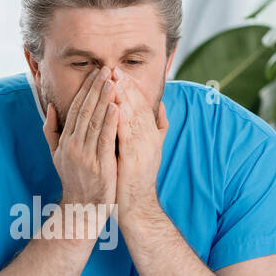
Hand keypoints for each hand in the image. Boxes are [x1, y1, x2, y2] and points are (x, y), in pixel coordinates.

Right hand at [43, 67, 118, 208]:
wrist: (82, 207)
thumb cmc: (74, 179)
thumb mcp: (57, 154)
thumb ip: (52, 130)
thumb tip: (50, 106)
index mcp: (65, 140)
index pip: (75, 108)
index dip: (85, 89)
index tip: (96, 73)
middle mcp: (73, 145)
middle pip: (85, 111)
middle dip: (96, 88)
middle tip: (106, 69)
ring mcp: (86, 155)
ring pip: (95, 121)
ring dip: (104, 100)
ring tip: (112, 81)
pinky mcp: (99, 165)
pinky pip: (105, 139)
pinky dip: (110, 122)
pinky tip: (117, 107)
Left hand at [112, 66, 167, 223]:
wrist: (138, 207)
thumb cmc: (137, 179)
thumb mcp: (150, 150)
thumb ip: (157, 128)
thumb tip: (162, 106)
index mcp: (151, 135)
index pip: (141, 105)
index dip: (130, 87)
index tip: (118, 71)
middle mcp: (149, 139)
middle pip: (138, 107)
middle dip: (125, 86)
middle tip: (113, 68)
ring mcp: (143, 149)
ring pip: (133, 117)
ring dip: (123, 98)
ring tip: (112, 80)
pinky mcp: (134, 160)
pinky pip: (127, 136)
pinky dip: (121, 120)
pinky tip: (114, 106)